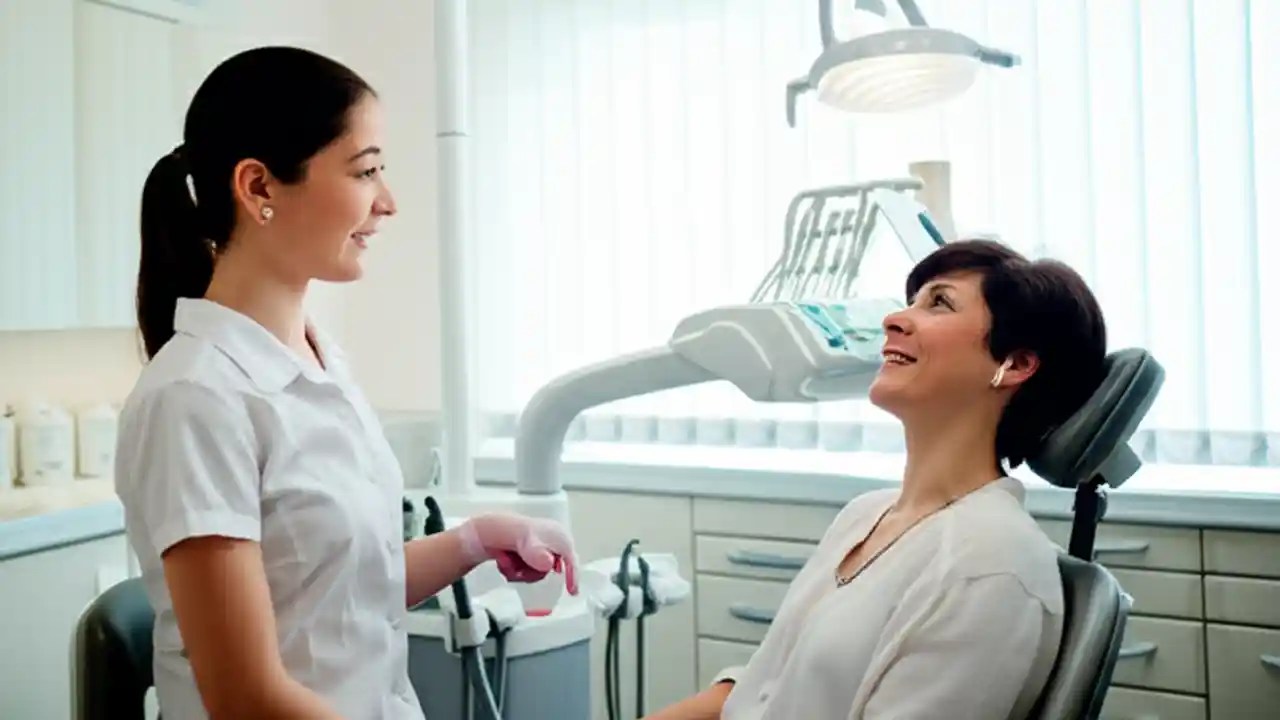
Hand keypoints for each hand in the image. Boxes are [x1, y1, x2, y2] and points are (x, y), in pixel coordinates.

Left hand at [455, 513, 578, 594]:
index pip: (571, 560)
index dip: (573, 576)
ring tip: (511, 562)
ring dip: (524, 573)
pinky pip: (531, 572)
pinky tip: (511, 562)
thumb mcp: (526, 543)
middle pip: (552, 569)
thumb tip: (549, 564)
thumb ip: (538, 554)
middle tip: (520, 569)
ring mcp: (543, 548)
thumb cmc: (511, 531)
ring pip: (540, 572)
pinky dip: (519, 571)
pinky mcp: (533, 555)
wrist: (489, 530)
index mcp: (559, 535)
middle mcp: (553, 541)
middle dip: (533, 572)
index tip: (572, 591)